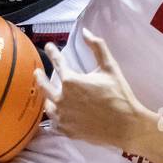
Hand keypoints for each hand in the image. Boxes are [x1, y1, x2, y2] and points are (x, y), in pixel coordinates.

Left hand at [36, 31, 143, 149]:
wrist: (125, 125)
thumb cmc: (119, 95)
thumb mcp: (110, 67)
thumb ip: (98, 47)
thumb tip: (85, 32)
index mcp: (71, 81)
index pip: (57, 62)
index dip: (52, 52)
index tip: (49, 47)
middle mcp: (62, 98)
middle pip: (44, 85)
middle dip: (39, 77)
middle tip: (37, 72)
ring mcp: (62, 116)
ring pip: (48, 105)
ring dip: (48, 98)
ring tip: (48, 96)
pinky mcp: (66, 130)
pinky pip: (53, 123)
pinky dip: (54, 118)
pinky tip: (57, 116)